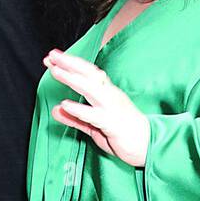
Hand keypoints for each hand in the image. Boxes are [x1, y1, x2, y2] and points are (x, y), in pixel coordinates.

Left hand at [44, 50, 149, 167]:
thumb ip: (75, 117)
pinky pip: (94, 115)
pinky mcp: (113, 123)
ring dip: (72, 79)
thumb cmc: (124, 133)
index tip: (53, 57)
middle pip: (89, 74)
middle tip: (51, 56)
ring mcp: (112, 108)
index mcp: (108, 93)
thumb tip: (56, 110)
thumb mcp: (94, 125)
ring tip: (55, 72)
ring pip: (91, 89)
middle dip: (69, 63)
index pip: (88, 73)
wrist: (148, 145)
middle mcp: (110, 95)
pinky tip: (66, 104)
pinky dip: (79, 109)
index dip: (71, 63)